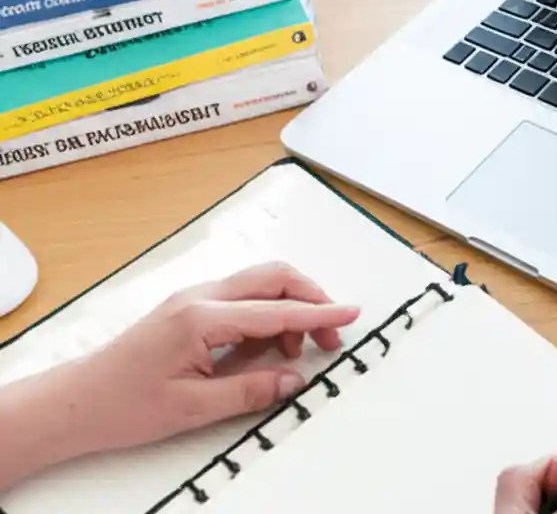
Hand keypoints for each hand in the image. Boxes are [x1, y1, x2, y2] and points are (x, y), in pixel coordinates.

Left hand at [0, 262, 359, 488]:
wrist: (74, 402)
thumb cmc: (121, 404)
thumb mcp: (193, 408)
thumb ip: (250, 390)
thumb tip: (293, 379)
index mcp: (201, 318)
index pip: (276, 310)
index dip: (319, 315)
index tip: (351, 313)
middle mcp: (198, 298)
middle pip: (273, 278)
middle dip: (311, 301)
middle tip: (331, 335)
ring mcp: (193, 299)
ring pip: (260, 286)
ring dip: (289, 310)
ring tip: (295, 354)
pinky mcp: (189, 309)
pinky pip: (242, 300)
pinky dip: (266, 316)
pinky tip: (265, 349)